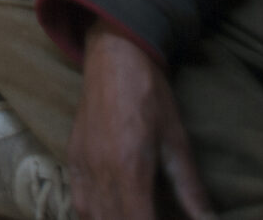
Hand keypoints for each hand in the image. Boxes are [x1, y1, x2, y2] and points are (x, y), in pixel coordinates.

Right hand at [68, 20, 215, 219]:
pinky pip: (77, 203)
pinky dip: (93, 217)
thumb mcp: (178, 143)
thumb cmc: (151, 97)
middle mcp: (99, 174)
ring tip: (137, 214)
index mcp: (129, 169)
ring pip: (90, 218)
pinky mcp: (71, 160)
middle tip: (156, 215)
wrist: (115, 59)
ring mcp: (80, 168)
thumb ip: (190, 190)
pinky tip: (111, 214)